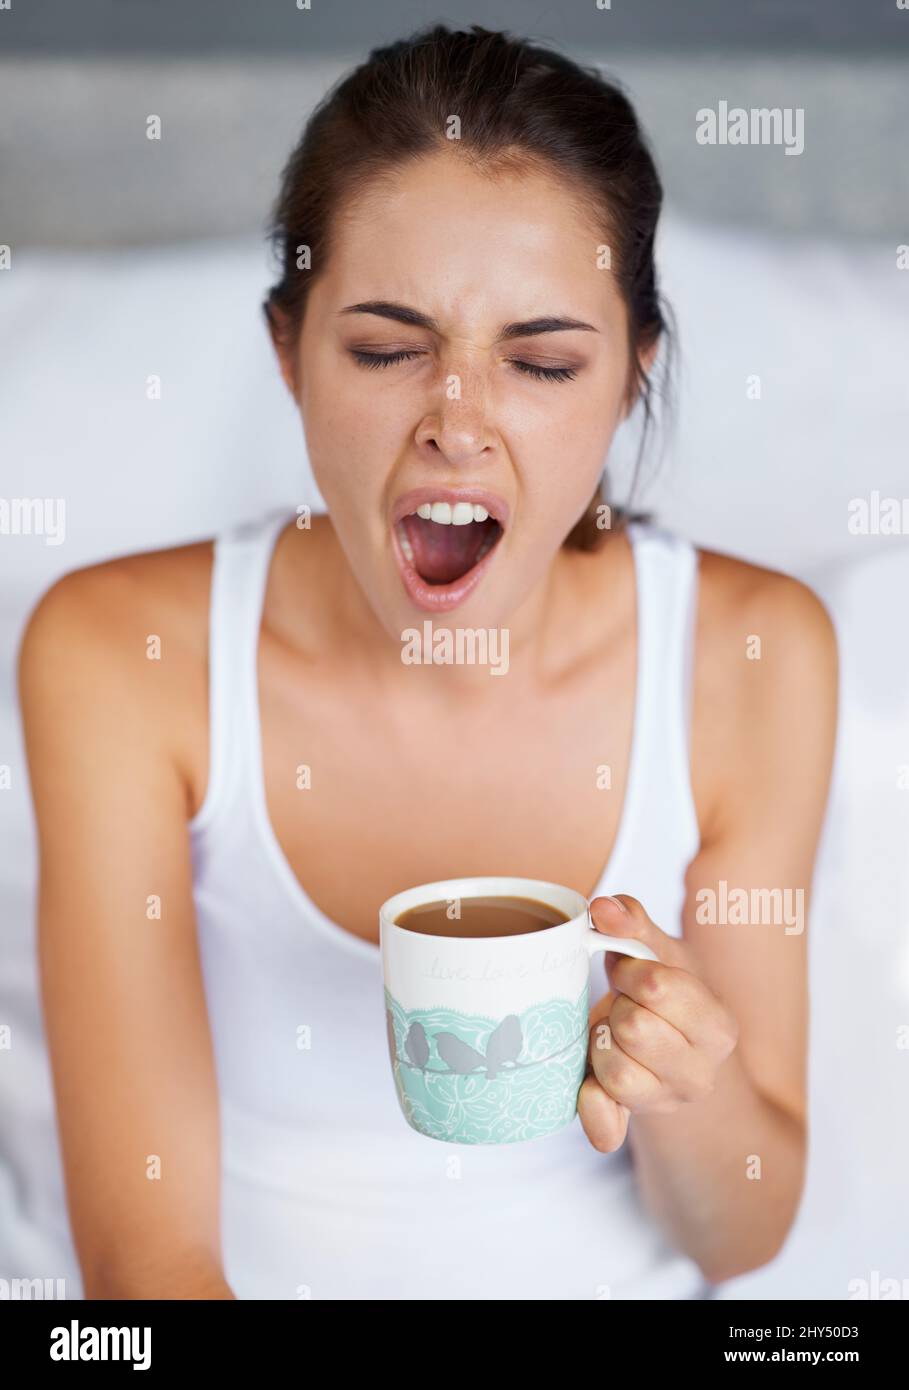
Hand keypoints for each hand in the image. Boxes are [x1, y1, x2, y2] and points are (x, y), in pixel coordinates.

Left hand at [578, 894, 739, 1153]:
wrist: (668, 1051)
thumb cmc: (664, 995)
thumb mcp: (660, 954)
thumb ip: (633, 923)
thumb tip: (602, 908)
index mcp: (718, 1027)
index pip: (658, 987)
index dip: (631, 971)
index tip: (631, 970)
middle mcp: (702, 1074)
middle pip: (634, 1028)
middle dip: (619, 1007)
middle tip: (624, 1004)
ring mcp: (667, 1104)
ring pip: (615, 1071)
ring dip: (602, 1042)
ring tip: (613, 1032)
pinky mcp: (632, 1123)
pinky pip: (605, 1125)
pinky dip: (591, 1105)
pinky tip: (590, 1083)